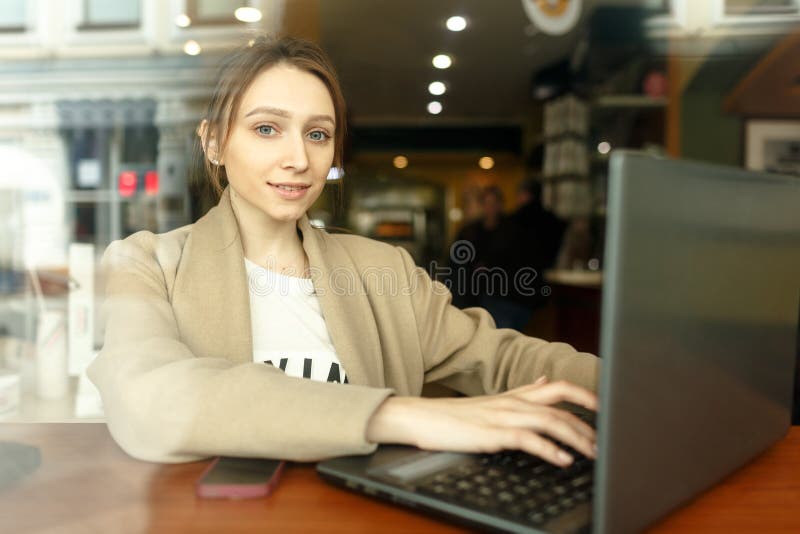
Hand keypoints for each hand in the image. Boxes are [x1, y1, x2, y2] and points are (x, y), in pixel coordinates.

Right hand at [366, 378, 596, 466]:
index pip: (557, 387)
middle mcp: (513, 401)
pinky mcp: (493, 433)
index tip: (605, 406)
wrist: (422, 418)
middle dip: (588, 421)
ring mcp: (503, 416)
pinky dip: (549, 450)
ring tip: (592, 453)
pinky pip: (528, 439)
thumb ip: (522, 391)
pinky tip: (562, 460)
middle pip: (560, 405)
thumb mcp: (493, 400)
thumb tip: (544, 380)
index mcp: (515, 394)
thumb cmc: (456, 415)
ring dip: (576, 437)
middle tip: (606, 440)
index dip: (584, 394)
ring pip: (550, 421)